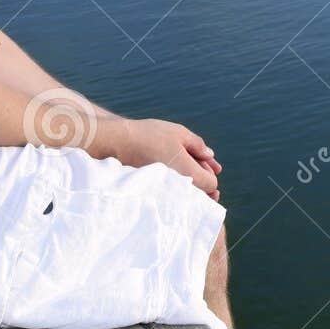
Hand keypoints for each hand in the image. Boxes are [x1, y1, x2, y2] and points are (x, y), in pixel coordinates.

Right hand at [106, 118, 220, 199]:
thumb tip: (210, 156)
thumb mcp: (179, 133)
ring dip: (187, 183)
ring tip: (178, 164)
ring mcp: (166, 194)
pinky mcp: (154, 194)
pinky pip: (171, 195)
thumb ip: (198, 145)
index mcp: (189, 173)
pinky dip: (174, 186)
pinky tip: (166, 171)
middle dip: (200, 179)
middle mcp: (179, 188)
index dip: (209, 170)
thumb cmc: (150, 135)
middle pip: (200, 194)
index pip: (211, 184)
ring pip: (185, 195)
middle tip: (192, 162)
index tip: (200, 160)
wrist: (118, 143)